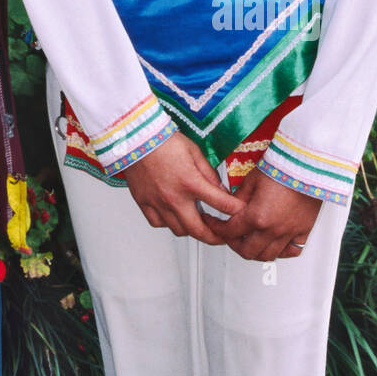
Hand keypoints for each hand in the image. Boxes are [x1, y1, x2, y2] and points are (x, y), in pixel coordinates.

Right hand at [122, 131, 244, 244]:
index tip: (241, 213)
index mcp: (191, 182)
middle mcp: (175, 197)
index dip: (236, 211)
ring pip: (179, 230)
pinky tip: (173, 216)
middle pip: (199, 230)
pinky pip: (158, 224)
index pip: (221, 204)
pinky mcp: (144, 203)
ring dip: (191, 230)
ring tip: (197, 223)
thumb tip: (220, 189)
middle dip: (215, 238)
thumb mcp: (193, 151)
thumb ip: (208, 173)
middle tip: (221, 237)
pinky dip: (168, 223)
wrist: (135, 138)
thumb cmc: (163, 140)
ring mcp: (158, 203)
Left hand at [204, 167, 321, 260]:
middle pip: (247, 251)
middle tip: (230, 236)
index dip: (217, 228)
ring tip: (250, 242)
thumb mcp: (252, 179)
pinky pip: (292, 250)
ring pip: (268, 255)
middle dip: (234, 244)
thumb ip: (239, 196)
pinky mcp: (304, 230)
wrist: (308, 165)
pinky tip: (276, 245)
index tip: (213, 224)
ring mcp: (289, 232)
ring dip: (256, 251)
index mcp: (257, 217)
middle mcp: (273, 229)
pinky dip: (282, 251)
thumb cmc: (282, 167)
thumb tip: (232, 204)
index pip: (230, 232)